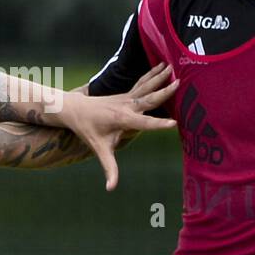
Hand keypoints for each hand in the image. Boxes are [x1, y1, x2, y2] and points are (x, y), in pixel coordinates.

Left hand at [59, 62, 178, 191]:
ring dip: (160, 76)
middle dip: (164, 91)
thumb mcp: (99, 149)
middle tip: (179, 83)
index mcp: (122, 119)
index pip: (144, 123)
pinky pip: (142, 83)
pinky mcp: (126, 94)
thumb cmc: (87, 130)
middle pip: (149, 98)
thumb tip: (111, 188)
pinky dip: (152, 74)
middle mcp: (126, 106)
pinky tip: (162, 66)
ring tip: (173, 66)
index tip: (174, 123)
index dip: (159, 124)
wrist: (75, 109)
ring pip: (146, 85)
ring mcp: (127, 98)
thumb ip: (109, 168)